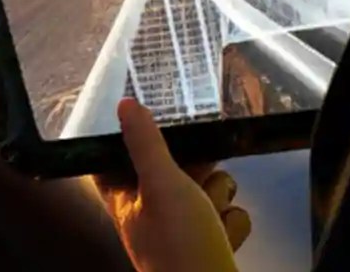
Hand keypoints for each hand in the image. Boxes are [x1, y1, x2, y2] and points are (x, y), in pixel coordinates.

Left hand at [95, 99, 250, 271]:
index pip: (118, 156)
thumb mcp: (161, 186)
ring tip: (210, 214)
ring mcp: (184, 230)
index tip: (154, 118)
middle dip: (196, 168)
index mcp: (125, 197)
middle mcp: (152, 211)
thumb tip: (125, 104)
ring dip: (216, 197)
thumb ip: (146, 145)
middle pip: (175, 167)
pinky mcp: (212, 242)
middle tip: (198, 172)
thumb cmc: (179, 246)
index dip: (134, 137)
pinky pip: (228, 214)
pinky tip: (224, 234)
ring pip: (207, 187)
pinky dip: (230, 223)